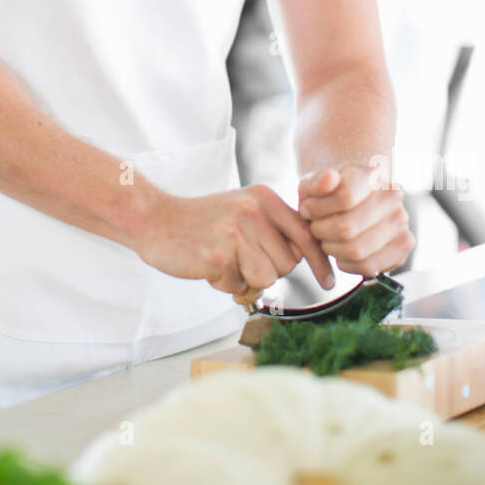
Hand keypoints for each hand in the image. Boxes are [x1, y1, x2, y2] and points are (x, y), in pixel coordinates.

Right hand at [134, 183, 335, 299]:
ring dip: (246, 280)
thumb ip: (273, 229)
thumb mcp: (243, 211)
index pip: (306, 234)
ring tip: (224, 262)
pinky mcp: (220, 255)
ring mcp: (237, 232)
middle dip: (266, 271)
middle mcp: (255, 211)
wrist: (155, 220)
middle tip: (238, 259)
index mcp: (264, 198)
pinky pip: (240, 286)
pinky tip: (209, 267)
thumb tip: (305, 258)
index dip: (320, 262)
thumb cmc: (202, 223)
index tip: (329, 282)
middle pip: (287, 263)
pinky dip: (226, 285)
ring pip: (267, 278)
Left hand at [297, 162, 414, 277]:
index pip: (345, 197)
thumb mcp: (314, 183)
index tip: (307, 209)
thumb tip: (329, 178)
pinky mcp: (403, 246)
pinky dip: (347, 263)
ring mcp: (401, 222)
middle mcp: (392, 197)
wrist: (354, 202)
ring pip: (356, 250)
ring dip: (332, 248)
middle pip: (346, 228)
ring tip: (327, 238)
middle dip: (321, 231)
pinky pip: (368, 266)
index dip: (317, 208)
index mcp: (372, 175)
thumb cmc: (329, 194)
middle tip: (316, 227)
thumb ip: (316, 182)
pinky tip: (341, 250)